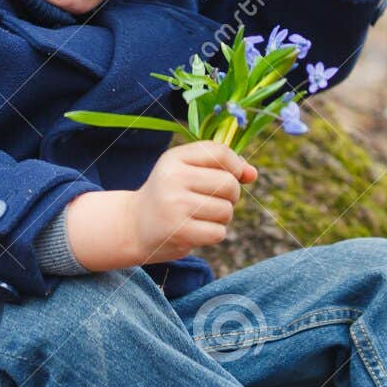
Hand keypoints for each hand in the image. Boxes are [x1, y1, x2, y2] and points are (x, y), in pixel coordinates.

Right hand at [65, 141, 256, 269]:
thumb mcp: (188, 172)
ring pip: (226, 210)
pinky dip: (214, 234)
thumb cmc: (170, 196)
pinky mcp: (178, 231)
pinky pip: (218, 233)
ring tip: (201, 217)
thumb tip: (253, 174)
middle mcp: (173, 178)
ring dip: (222, 217)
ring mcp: (174, 205)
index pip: (220, 152)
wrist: (134, 226)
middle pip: (229, 183)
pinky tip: (196, 231)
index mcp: (174, 158)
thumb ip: (223, 167)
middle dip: (231, 196)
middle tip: (213, 201)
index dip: (236, 165)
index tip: (235, 176)